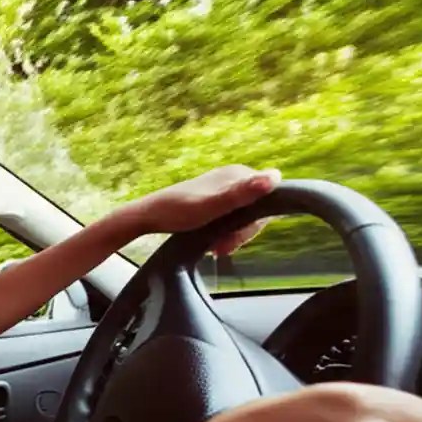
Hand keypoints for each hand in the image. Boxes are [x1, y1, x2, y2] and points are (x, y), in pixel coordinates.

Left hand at [117, 165, 281, 254]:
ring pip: (245, 216)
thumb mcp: (212, 206)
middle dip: (243, 232)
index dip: (258, 222)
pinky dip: (226, 232)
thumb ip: (241, 193)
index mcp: (239, 173)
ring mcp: (224, 187)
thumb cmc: (178, 212)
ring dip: (234, 236)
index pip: (272, 198)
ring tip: (216, 248)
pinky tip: (214, 243)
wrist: (147, 217)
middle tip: (222, 248)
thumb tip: (275, 177)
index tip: (238, 237)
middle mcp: (234, 176)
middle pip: (257, 210)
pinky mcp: (214, 198)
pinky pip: (233, 217)